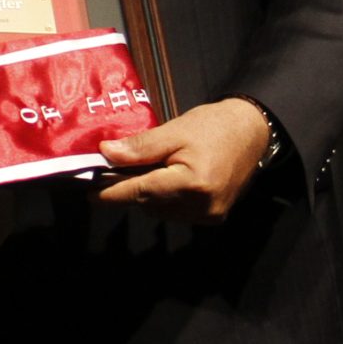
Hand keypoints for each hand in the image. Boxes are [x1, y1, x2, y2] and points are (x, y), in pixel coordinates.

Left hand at [95, 97, 269, 224]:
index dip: (112, 193)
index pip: (141, 192)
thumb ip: (141, 147)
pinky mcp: (213, 217)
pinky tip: (164, 180)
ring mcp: (209, 215)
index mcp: (192, 183)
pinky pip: (176, 212)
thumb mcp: (174, 130)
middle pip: (149, 203)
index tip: (90, 194)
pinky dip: (164, 200)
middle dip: (128, 189)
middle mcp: (201, 206)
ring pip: (160, 211)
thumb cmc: (214, 126)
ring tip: (143, 171)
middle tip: (110, 173)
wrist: (253, 132)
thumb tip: (106, 154)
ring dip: (146, 195)